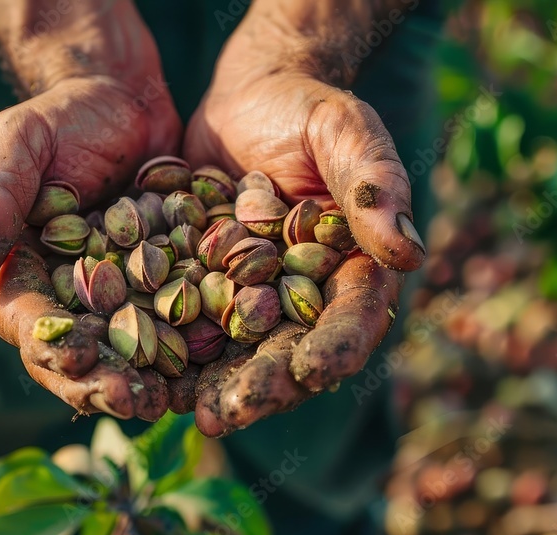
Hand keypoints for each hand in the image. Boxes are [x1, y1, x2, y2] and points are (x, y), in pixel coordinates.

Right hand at [0, 0, 180, 420]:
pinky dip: (191, 352)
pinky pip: (177, 328)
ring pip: (128, 353)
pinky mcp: (165, 291)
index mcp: (20, 273)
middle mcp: (66, 298)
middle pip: (78, 354)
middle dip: (101, 382)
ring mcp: (118, 300)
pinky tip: (211, 371)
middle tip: (134, 403)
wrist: (126, 103)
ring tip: (173, 403)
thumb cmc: (61, 118)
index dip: (50, 344)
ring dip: (147, 383)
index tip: (78, 358)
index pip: (28, 321)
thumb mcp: (18, 143)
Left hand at [176, 3, 424, 436]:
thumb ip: (372, 183)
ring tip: (186, 412)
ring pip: (239, 355)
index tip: (311, 370)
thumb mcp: (342, 132)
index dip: (335, 348)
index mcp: (352, 269)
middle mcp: (305, 296)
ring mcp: (254, 297)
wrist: (246, 99)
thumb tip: (409, 251)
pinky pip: (192, 329)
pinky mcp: (207, 288)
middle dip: (263, 388)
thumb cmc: (305, 110)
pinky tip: (147, 377)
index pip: (351, 319)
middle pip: (290, 353)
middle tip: (227, 413)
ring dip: (216, 388)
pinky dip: (174, 355)